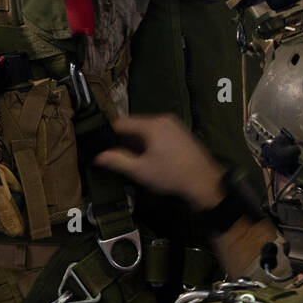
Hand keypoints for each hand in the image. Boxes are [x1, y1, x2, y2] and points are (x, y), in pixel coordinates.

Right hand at [94, 114, 224, 209]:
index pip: (121, 122)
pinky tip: (149, 158)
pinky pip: (157, 133)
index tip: (103, 148)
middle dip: (124, 140)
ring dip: (136, 142)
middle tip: (117, 157)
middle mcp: (163, 119)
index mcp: (152, 124)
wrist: (205, 183)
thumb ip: (117, 161)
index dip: (109, 135)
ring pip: (145, 130)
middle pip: (134, 125)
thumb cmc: (172, 175)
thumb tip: (98, 156)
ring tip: (133, 160)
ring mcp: (174, 125)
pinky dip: (149, 142)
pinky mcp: (180, 133)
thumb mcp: (140, 171)